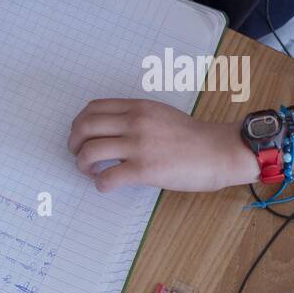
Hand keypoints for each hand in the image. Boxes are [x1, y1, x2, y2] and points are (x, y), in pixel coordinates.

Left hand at [68, 99, 259, 191]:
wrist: (219, 150)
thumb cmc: (194, 137)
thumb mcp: (161, 114)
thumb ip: (136, 117)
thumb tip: (112, 131)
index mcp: (138, 107)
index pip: (93, 108)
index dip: (79, 123)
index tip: (80, 135)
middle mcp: (135, 122)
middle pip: (85, 127)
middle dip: (74, 143)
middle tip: (78, 155)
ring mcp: (139, 146)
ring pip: (90, 152)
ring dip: (82, 164)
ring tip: (90, 171)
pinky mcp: (144, 170)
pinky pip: (107, 177)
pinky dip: (100, 184)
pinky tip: (106, 185)